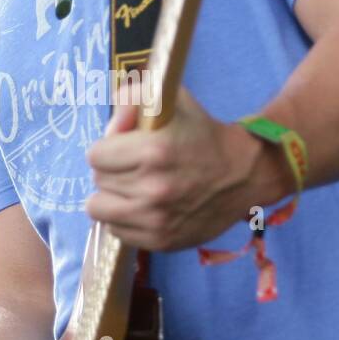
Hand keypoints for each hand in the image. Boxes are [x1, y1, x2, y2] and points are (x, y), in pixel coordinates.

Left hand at [84, 85, 273, 251]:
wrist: (244, 174)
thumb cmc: (202, 134)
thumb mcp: (172, 101)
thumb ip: (133, 98)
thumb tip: (112, 122)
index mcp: (153, 151)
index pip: (95, 156)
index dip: (108, 148)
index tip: (124, 148)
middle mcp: (153, 188)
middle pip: (98, 181)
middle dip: (111, 170)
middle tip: (133, 167)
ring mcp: (156, 219)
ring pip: (99, 209)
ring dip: (112, 197)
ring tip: (132, 189)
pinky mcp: (160, 241)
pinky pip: (116, 231)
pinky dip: (124, 219)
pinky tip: (143, 208)